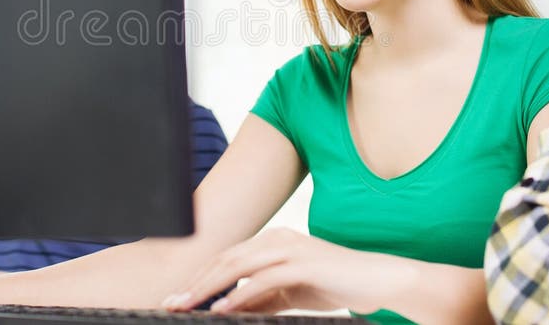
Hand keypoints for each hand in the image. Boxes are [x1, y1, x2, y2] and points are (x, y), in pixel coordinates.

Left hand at [161, 227, 411, 314]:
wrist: (378, 280)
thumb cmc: (335, 285)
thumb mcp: (290, 294)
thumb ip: (262, 299)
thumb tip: (230, 309)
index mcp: (271, 242)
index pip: (226, 259)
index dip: (199, 278)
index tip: (178, 298)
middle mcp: (276, 239)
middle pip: (225, 259)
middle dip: (195, 282)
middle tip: (171, 302)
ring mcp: (289, 247)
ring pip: (237, 266)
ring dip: (208, 287)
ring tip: (187, 305)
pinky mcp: (303, 261)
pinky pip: (263, 279)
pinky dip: (240, 294)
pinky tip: (223, 308)